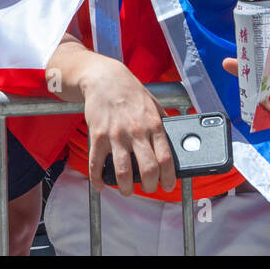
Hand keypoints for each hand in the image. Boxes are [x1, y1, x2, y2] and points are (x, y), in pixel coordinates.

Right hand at [81, 59, 175, 196]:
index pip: (166, 158)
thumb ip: (162, 122)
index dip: (168, 177)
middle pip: (148, 169)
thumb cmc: (130, 91)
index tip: (167, 185)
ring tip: (127, 190)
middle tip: (149, 188)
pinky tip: (101, 184)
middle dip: (150, 186)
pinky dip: (97, 179)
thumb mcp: (153, 104)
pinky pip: (96, 164)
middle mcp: (136, 132)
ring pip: (123, 171)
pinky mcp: (98, 136)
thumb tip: (173, 141)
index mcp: (153, 124)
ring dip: (126, 187)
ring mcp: (116, 135)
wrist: (104, 78)